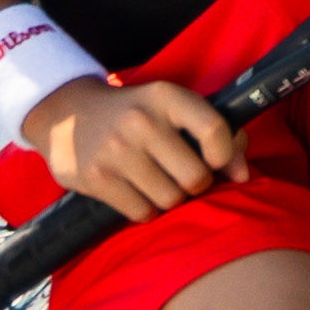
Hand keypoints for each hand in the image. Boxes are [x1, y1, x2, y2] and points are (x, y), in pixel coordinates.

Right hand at [25, 75, 241, 222]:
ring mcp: (116, 151)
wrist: (66, 114)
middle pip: (196, 177)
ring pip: (170, 200)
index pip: (214, 129)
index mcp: (166, 97)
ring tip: (156, 182)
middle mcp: (141, 121)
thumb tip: (243, 176)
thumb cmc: (135, 114)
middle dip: (195, 184)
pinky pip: (142, 213)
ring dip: (169, 199)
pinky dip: (145, 209)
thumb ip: (216, 134)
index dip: (225, 155)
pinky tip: (136, 191)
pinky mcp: (96, 178)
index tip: (216, 162)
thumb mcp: (171, 108)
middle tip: (181, 176)